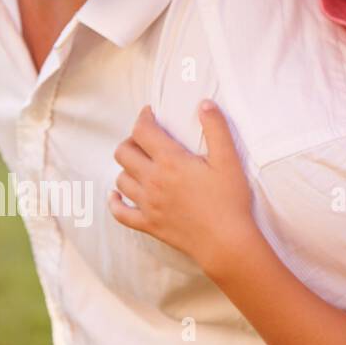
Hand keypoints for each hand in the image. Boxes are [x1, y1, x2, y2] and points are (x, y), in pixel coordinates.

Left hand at [108, 101, 256, 275]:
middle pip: (123, 153)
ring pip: (120, 179)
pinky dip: (115, 202)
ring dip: (127, 168)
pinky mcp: (147, 224)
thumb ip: (216, 128)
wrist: (225, 240)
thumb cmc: (230, 199)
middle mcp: (152, 180)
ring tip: (141, 164)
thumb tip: (204, 104)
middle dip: (131, 140)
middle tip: (146, 139)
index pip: (143, 131)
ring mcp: (147, 204)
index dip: (143, 117)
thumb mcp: (229, 159)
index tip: (150, 113)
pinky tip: (118, 196)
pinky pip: (120, 212)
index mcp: (170, 161)